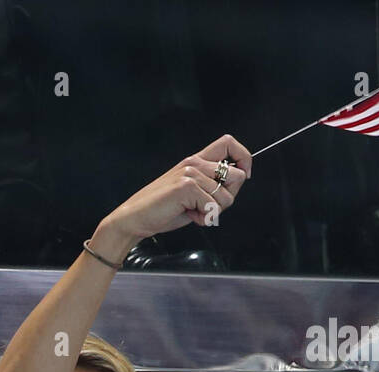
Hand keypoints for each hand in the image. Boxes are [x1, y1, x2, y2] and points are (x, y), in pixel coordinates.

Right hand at [92, 135, 251, 259]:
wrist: (135, 218)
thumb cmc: (161, 209)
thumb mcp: (190, 193)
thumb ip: (210, 184)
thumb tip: (236, 183)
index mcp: (195, 160)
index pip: (229, 144)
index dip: (244, 159)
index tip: (244, 176)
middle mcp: (194, 163)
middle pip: (236, 175)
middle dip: (228, 197)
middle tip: (208, 206)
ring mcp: (190, 173)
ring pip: (226, 196)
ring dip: (213, 211)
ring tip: (193, 211)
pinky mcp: (186, 187)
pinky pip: (212, 207)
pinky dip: (204, 218)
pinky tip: (189, 215)